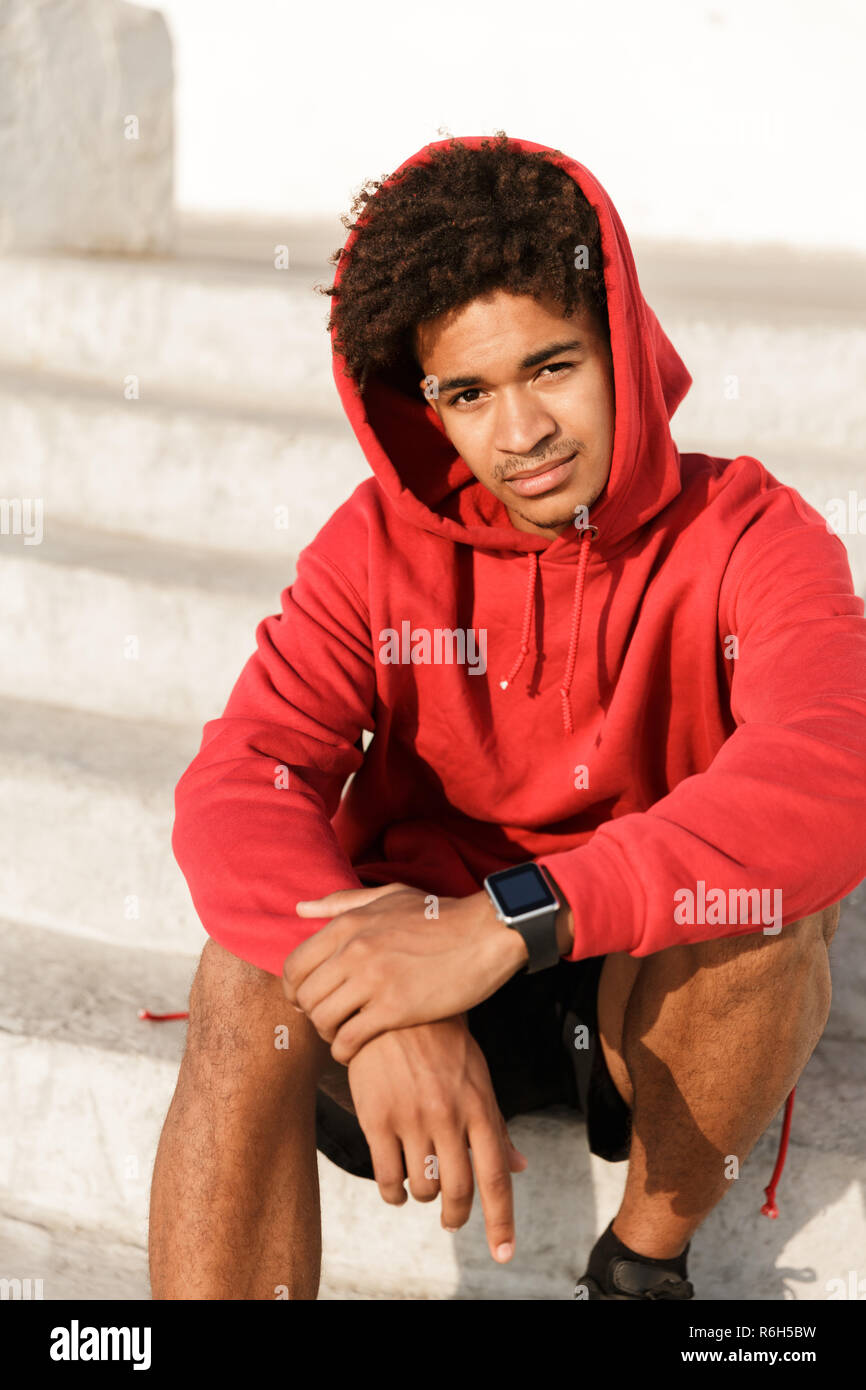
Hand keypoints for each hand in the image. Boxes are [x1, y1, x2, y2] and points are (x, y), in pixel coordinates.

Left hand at [284, 882, 528, 1062]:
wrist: (486, 934)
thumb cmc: (439, 915)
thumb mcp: (390, 897)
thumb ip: (342, 903)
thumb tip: (300, 910)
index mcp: (349, 925)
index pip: (295, 966)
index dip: (295, 989)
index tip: (308, 1000)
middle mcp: (354, 951)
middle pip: (306, 996)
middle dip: (311, 1014)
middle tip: (328, 1021)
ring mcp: (373, 980)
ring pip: (323, 1020)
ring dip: (328, 1034)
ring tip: (343, 1035)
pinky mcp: (395, 1009)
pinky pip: (349, 1040)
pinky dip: (344, 1051)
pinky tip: (356, 1050)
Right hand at [346, 1015, 527, 1262]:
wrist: (394, 1007)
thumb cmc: (443, 1044)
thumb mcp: (477, 1078)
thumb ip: (496, 1125)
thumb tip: (520, 1167)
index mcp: (480, 1107)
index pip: (496, 1177)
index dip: (501, 1222)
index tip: (503, 1254)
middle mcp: (449, 1116)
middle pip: (457, 1191)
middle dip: (456, 1217)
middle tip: (451, 1221)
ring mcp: (411, 1118)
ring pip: (422, 1187)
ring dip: (423, 1197)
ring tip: (421, 1186)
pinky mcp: (376, 1117)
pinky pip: (386, 1176)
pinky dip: (393, 1194)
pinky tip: (395, 1188)